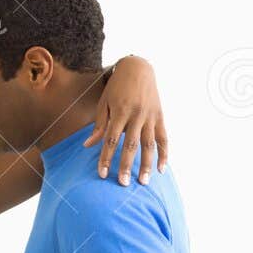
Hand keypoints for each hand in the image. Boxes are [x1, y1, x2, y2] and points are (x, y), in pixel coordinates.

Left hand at [84, 55, 166, 185]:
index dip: (106, 158)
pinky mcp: (160, 116)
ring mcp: (151, 116)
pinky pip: (164, 138)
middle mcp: (137, 115)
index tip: (102, 174)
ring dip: (146, 164)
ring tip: (143, 181)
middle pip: (131, 145)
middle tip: (123, 184)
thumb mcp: (104, 103)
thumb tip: (88, 146)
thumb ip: (99, 125)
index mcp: (120, 111)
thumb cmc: (117, 87)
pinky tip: (161, 169)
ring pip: (149, 144)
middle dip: (126, 166)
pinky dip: (164, 154)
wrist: (138, 67)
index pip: (111, 140)